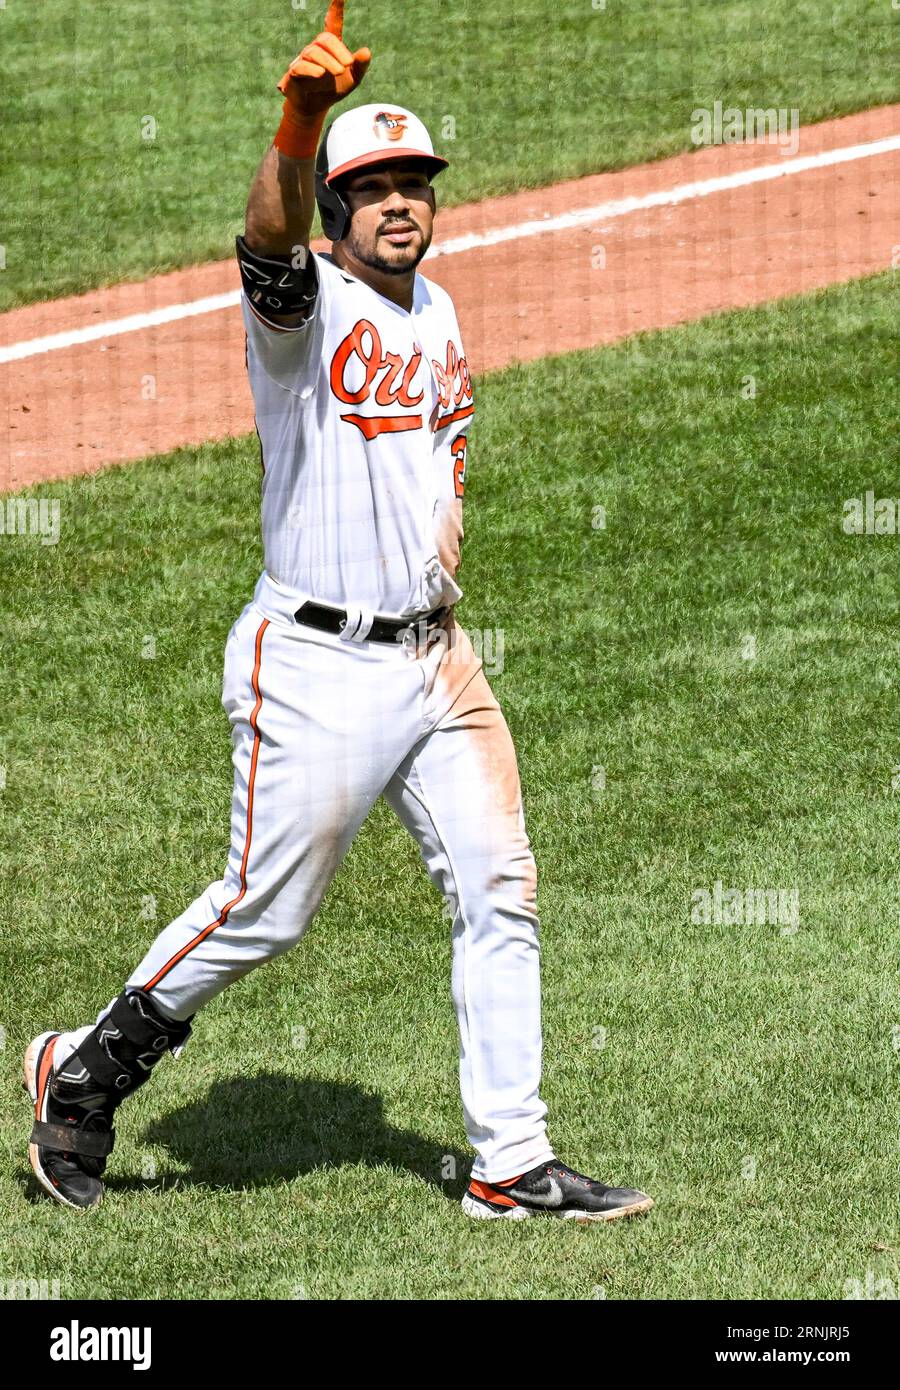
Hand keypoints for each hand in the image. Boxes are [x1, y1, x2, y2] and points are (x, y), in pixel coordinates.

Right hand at [278, 0, 370, 119]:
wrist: (317, 107)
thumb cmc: (333, 89)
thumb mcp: (353, 80)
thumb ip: (360, 66)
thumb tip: (366, 51)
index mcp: (331, 48)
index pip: (333, 24)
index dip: (336, 10)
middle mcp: (316, 49)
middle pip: (324, 40)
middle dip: (338, 51)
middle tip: (347, 65)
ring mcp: (303, 59)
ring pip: (313, 52)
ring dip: (327, 62)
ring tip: (338, 72)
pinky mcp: (294, 73)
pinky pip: (300, 67)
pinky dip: (311, 69)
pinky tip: (320, 74)